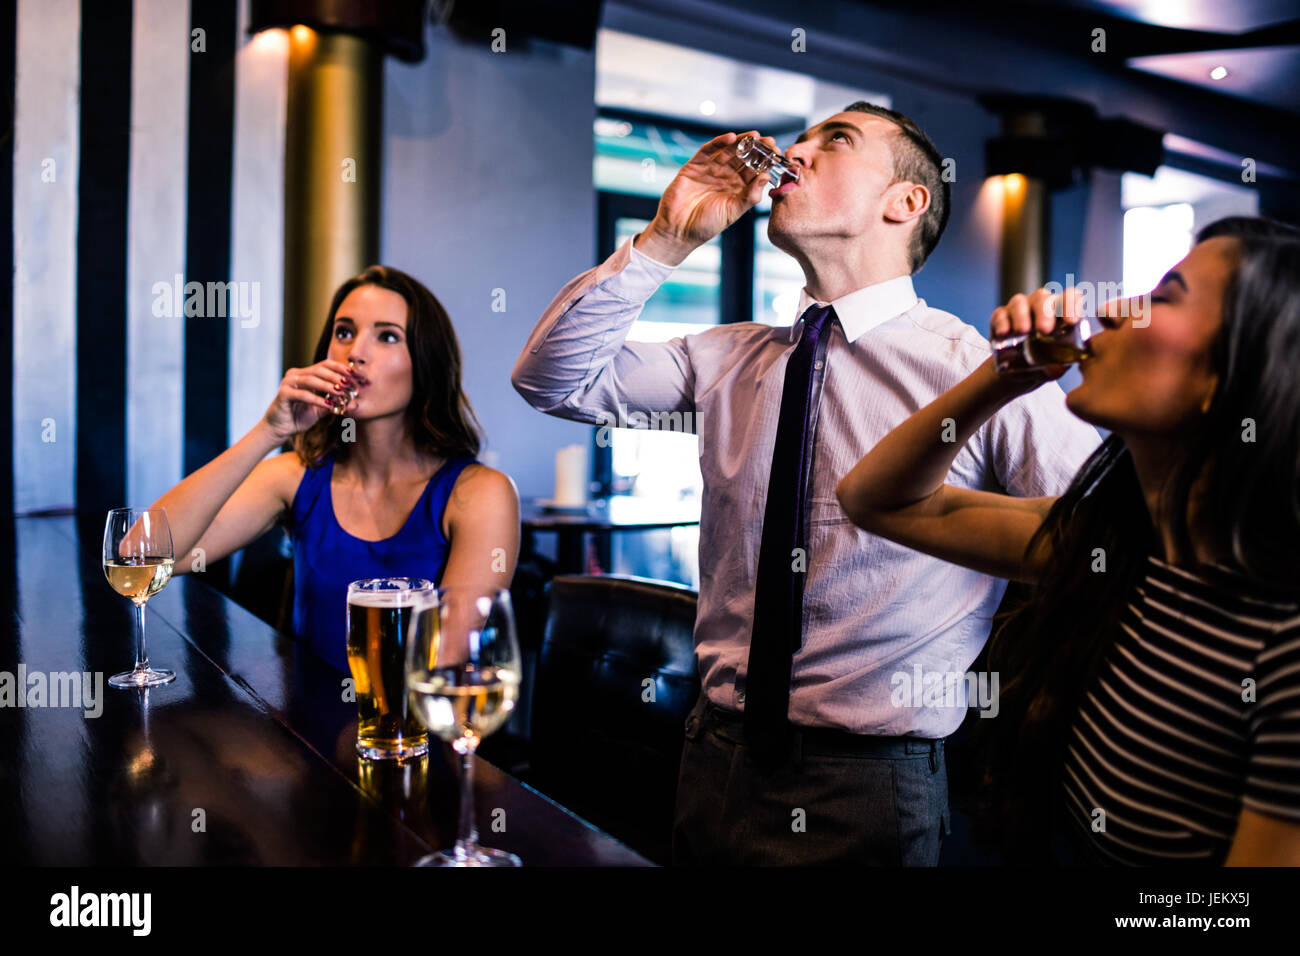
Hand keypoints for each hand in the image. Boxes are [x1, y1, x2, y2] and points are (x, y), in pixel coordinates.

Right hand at [262, 360, 357, 441]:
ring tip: (341, 393)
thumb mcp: (321, 410)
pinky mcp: (283, 393)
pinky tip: (328, 405)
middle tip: (351, 385)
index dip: (343, 369)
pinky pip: (302, 394)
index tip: (358, 377)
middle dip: (338, 377)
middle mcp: (296, 375)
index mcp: (305, 374)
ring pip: (311, 379)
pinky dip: (316, 400)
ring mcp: (288, 382)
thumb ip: (335, 404)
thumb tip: (355, 404)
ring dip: (328, 386)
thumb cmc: (299, 417)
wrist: (280, 429)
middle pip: (320, 369)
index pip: (327, 365)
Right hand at [635, 130, 775, 265]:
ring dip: (741, 142)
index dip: (765, 162)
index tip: (777, 154)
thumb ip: (750, 196)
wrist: (678, 230)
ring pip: (728, 152)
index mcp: (737, 189)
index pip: (754, 171)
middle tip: (769, 141)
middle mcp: (725, 178)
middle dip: (756, 149)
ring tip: (754, 136)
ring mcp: (710, 171)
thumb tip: (766, 177)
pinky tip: (731, 138)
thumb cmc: (706, 226)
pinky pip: (708, 151)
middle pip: (743, 158)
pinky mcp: (694, 167)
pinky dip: (718, 143)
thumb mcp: (733, 211)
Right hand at [989, 286, 1084, 390]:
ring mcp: (1018, 310)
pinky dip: (1002, 322)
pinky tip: (1003, 332)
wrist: (1019, 371)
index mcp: (1060, 312)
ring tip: (1022, 331)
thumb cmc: (1045, 363)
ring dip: (1022, 315)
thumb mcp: (1054, 367)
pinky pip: (1000, 314)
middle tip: (1044, 330)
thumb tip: (1055, 370)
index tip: (1071, 322)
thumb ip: (1057, 367)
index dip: (1071, 304)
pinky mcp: (1000, 318)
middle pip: (1043, 298)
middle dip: (1044, 312)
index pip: (1069, 297)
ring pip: (1019, 303)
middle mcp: (1039, 306)